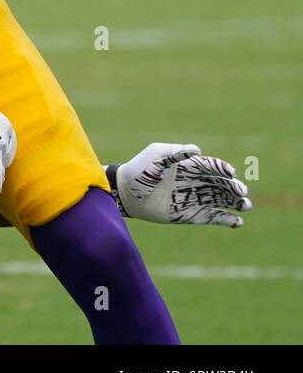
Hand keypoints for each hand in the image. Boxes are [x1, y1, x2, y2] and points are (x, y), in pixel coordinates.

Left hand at [114, 143, 251, 226]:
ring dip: (236, 203)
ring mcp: (195, 198)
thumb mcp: (155, 155)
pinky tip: (237, 222)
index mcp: (189, 166)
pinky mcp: (191, 215)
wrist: (126, 193)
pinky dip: (226, 219)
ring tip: (246, 206)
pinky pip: (213, 217)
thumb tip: (197, 150)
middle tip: (241, 191)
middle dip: (234, 187)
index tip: (230, 172)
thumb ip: (175, 152)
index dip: (222, 168)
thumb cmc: (139, 170)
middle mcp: (196, 182)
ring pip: (222, 200)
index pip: (212, 166)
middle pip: (222, 184)